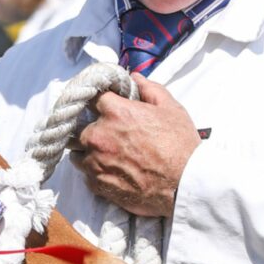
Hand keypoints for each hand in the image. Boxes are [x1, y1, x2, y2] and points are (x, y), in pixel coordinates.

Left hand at [69, 73, 199, 216]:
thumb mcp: (171, 109)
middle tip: (113, 135)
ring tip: (110, 155)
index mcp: (115, 112)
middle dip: (96, 128)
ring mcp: (95, 161)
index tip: (107, 107)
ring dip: (90, 151)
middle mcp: (99, 135)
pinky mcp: (96, 183)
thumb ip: (150, 89)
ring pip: (79, 151)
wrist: (184, 185)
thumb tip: (135, 78)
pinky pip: (86, 174)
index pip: (94, 98)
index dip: (102, 102)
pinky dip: (95, 171)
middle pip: (83, 126)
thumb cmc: (180, 146)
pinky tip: (113, 171)